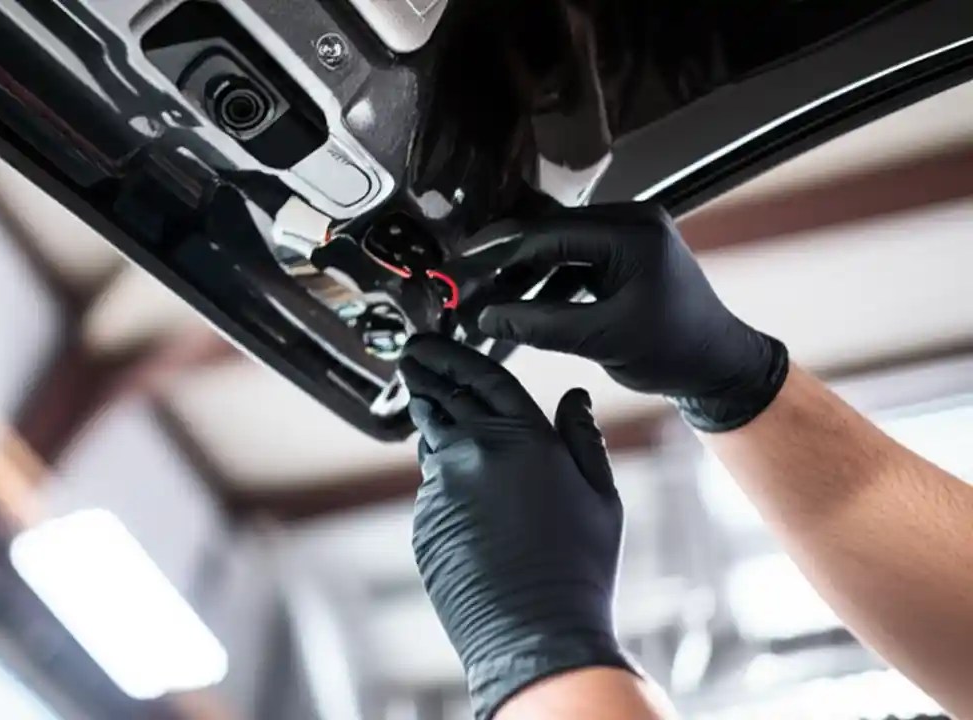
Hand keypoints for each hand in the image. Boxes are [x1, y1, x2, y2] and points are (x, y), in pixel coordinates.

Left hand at [399, 335, 632, 719]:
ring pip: (433, 442)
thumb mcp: (599, 496)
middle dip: (424, 376)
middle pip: (441, 399)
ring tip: (430, 411)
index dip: (449, 355)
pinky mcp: (425, 519)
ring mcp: (443, 486)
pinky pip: (431, 487)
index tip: (428, 343)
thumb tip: (574, 397)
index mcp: (523, 435)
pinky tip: (460, 492)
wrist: (537, 630)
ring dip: (432, 424)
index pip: (479, 376)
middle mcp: (475, 451)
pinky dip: (442, 479)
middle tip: (411, 361)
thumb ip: (581, 438)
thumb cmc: (579, 567)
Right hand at [476, 202, 787, 431]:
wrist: (718, 367)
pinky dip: (547, 281)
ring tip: (489, 300)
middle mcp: (633, 221)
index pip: (549, 234)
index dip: (500, 252)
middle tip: (466, 278)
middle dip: (505, 260)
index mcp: (633, 233)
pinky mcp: (625, 253)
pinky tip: (521, 305)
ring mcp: (630, 234)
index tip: (465, 267)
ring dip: (523, 273)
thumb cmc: (677, 352)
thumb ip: (540, 325)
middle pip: (549, 232)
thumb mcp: (601, 339)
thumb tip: (487, 318)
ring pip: (558, 245)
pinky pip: (574, 258)